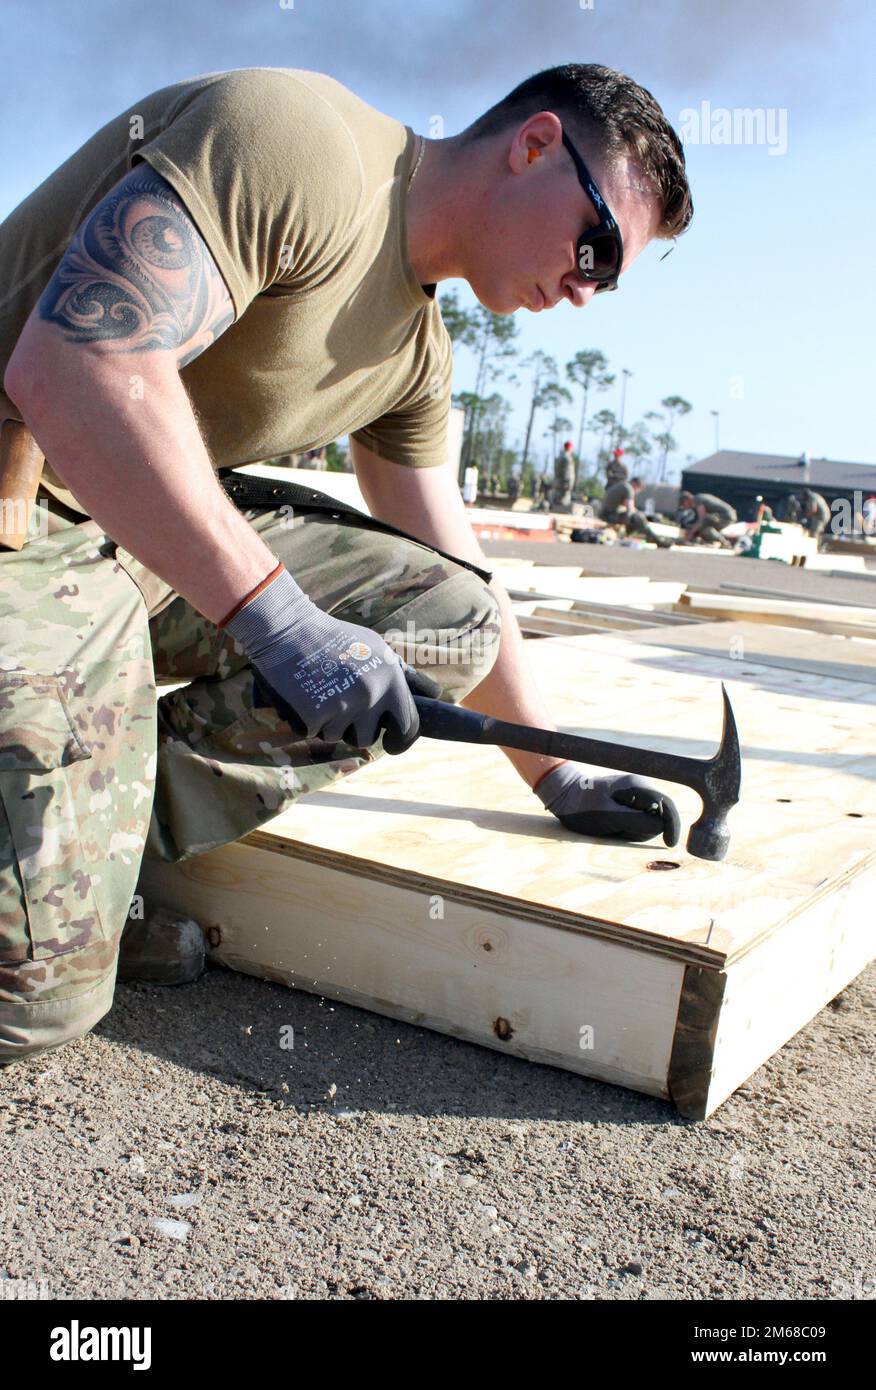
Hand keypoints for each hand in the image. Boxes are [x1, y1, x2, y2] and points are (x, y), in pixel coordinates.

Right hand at [224, 566, 440, 752]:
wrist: (287, 629)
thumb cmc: (334, 636)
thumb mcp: (376, 647)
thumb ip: (402, 674)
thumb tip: (433, 694)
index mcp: (391, 680)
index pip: (409, 726)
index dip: (401, 740)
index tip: (393, 744)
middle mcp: (371, 696)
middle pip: (368, 738)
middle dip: (356, 730)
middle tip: (342, 709)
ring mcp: (342, 708)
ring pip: (338, 736)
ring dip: (328, 724)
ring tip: (319, 694)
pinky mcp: (314, 717)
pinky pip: (313, 733)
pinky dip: (307, 721)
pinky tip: (302, 696)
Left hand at [534, 763, 680, 846]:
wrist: (564, 796)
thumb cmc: (583, 807)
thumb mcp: (610, 817)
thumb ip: (637, 821)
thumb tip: (661, 827)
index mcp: (637, 787)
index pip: (667, 806)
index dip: (672, 826)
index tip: (669, 844)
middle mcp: (640, 788)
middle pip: (659, 816)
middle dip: (645, 828)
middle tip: (620, 830)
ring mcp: (635, 795)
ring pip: (649, 821)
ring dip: (635, 829)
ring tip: (613, 826)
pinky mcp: (629, 803)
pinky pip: (638, 820)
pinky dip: (630, 828)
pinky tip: (613, 825)